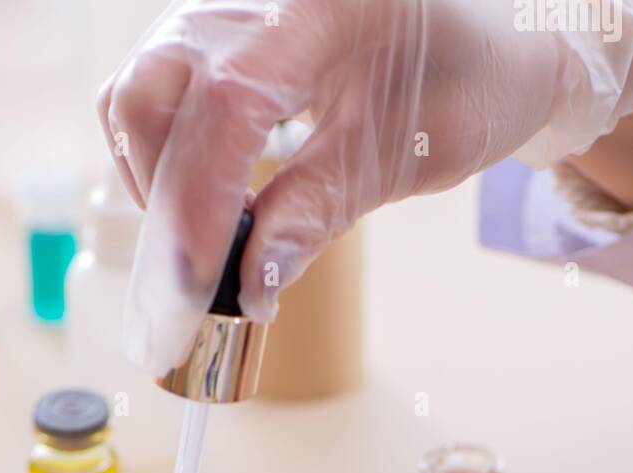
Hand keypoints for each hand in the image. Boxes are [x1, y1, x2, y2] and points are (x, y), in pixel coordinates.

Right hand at [97, 0, 632, 372]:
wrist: (494, 37)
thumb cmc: (471, 84)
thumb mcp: (409, 157)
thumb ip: (320, 211)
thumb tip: (249, 283)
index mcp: (327, 7)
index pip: (228, 102)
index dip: (200, 203)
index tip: (199, 284)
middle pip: (152, 90)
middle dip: (164, 200)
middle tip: (199, 280)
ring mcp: (227, 5)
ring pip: (137, 92)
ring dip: (154, 179)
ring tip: (209, 238)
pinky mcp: (213, 30)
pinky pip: (149, 90)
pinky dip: (158, 155)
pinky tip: (204, 198)